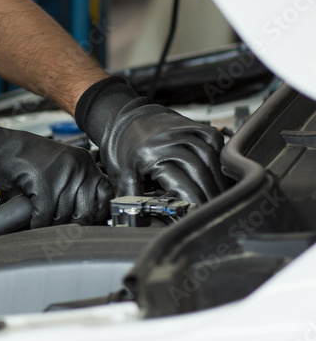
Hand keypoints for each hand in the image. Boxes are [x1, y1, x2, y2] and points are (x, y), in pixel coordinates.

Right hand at [0, 119, 112, 227]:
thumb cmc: (23, 158)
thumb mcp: (58, 165)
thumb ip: (75, 181)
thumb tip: (90, 211)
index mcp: (83, 161)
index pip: (104, 193)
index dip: (97, 211)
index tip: (87, 220)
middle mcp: (76, 166)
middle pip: (86, 209)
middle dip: (72, 222)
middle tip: (60, 225)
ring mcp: (60, 173)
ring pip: (64, 215)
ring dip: (52, 223)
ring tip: (43, 221)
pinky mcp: (42, 182)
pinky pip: (45, 214)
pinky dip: (38, 222)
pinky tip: (33, 220)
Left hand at [75, 76, 223, 203]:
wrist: (123, 120)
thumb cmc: (122, 150)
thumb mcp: (120, 175)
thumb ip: (131, 197)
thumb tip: (140, 220)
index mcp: (150, 156)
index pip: (182, 186)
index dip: (194, 204)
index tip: (199, 217)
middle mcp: (169, 141)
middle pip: (200, 172)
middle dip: (209, 194)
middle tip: (213, 210)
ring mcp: (183, 131)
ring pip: (210, 157)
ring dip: (218, 179)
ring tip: (219, 196)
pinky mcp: (192, 125)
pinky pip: (215, 141)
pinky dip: (219, 157)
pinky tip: (219, 173)